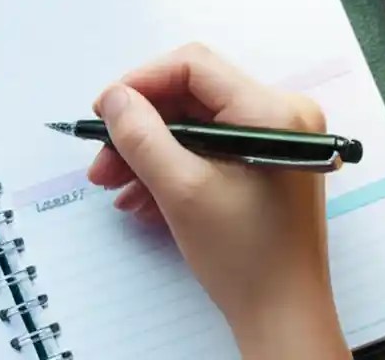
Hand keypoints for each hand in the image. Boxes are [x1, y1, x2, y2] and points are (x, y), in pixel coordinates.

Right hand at [87, 44, 349, 359]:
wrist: (283, 317)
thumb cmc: (246, 257)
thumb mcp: (181, 189)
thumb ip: (141, 135)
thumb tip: (113, 97)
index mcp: (273, 111)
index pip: (193, 67)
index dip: (140, 82)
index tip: (104, 112)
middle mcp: (281, 115)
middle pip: (190, 97)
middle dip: (139, 127)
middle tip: (101, 159)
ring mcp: (273, 140)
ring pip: (193, 125)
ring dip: (148, 151)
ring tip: (113, 184)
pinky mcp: (263, 163)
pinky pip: (206, 149)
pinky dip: (171, 168)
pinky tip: (141, 196)